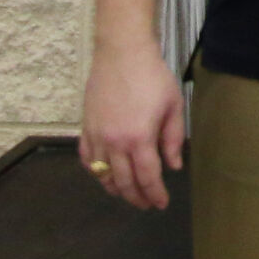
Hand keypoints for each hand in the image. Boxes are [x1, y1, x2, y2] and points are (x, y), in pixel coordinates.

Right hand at [80, 42, 184, 210]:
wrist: (122, 54)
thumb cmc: (153, 77)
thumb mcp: (173, 105)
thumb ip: (173, 138)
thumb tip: (174, 166)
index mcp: (139, 138)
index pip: (147, 176)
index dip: (154, 193)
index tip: (161, 204)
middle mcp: (114, 144)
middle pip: (124, 181)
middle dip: (136, 196)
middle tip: (146, 204)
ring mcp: (96, 138)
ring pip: (102, 175)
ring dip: (116, 188)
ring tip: (128, 193)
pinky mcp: (85, 129)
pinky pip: (87, 160)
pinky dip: (96, 172)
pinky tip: (105, 175)